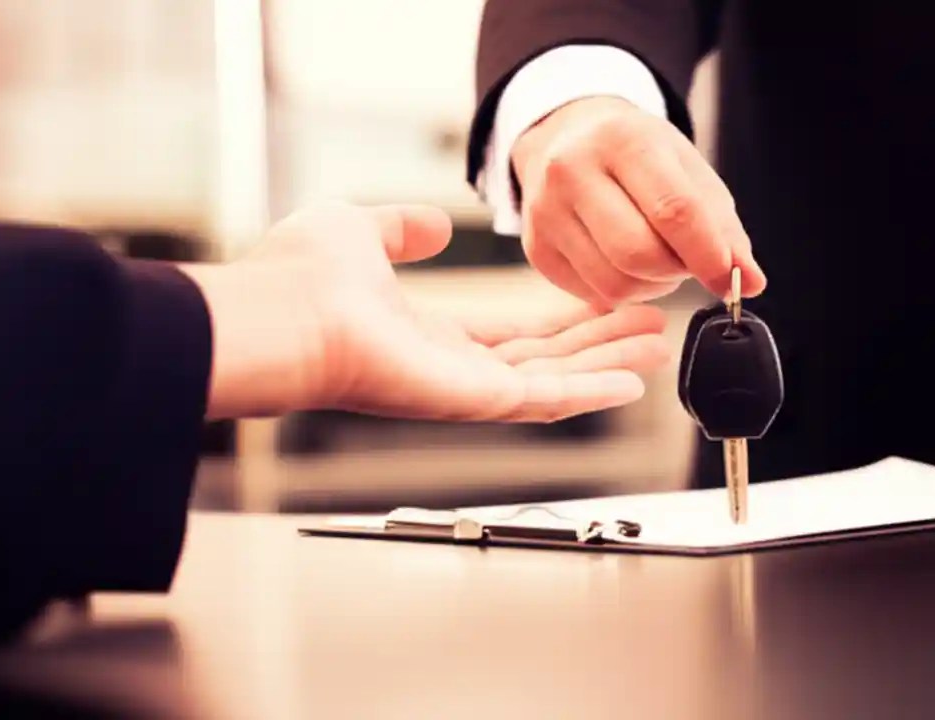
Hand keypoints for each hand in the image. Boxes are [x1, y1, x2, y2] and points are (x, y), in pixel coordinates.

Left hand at [183, 201, 670, 421]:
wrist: (276, 314)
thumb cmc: (297, 278)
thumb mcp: (358, 227)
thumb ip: (401, 228)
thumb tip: (437, 223)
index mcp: (426, 332)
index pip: (508, 330)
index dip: (558, 318)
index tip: (600, 301)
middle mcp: (449, 368)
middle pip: (544, 358)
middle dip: (600, 343)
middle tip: (650, 327)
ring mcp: (462, 391)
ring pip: (555, 381)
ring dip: (609, 364)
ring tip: (658, 346)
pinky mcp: (470, 404)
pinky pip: (545, 402)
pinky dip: (592, 391)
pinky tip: (634, 381)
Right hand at [511, 96, 765, 308]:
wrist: (567, 134)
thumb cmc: (638, 155)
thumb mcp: (688, 171)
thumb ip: (724, 228)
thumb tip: (748, 282)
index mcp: (623, 139)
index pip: (673, 210)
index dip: (707, 254)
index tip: (728, 277)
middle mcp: (573, 170)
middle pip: (639, 254)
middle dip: (676, 272)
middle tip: (685, 260)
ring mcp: (546, 211)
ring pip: (614, 284)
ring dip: (651, 287)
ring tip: (656, 261)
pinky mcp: (536, 247)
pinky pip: (592, 294)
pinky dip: (622, 292)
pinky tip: (624, 265)